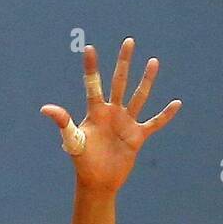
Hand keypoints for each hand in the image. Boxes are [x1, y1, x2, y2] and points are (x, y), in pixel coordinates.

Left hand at [41, 38, 180, 194]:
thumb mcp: (73, 140)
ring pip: (139, 96)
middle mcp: (112, 112)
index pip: (93, 85)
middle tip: (128, 41)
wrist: (98, 182)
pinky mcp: (137, 136)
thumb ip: (63, 123)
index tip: (89, 48)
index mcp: (95, 112)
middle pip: (119, 82)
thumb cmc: (83, 161)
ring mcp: (126, 122)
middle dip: (124, 62)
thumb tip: (45, 109)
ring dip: (147, 80)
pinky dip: (165, 115)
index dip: (91, 68)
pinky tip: (177, 103)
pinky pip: (154, 123)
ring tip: (153, 61)